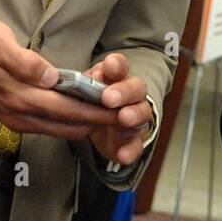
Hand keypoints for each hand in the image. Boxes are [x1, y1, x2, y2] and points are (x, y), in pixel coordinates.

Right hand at [0, 16, 133, 143]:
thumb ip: (24, 62)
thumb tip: (49, 76)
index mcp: (19, 97)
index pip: (68, 111)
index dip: (97, 113)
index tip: (122, 112)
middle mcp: (19, 114)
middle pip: (69, 125)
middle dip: (99, 122)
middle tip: (128, 117)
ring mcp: (16, 118)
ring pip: (61, 128)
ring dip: (86, 124)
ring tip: (113, 115)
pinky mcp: (14, 116)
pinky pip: (49, 125)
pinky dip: (70, 121)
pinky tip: (84, 111)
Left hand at [82, 52, 152, 166]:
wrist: (103, 126)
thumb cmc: (94, 102)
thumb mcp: (85, 90)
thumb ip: (83, 84)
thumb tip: (80, 78)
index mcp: (116, 78)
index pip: (120, 66)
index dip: (116, 65)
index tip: (109, 66)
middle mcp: (131, 94)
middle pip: (135, 88)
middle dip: (123, 91)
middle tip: (109, 98)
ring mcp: (136, 116)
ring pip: (142, 112)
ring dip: (134, 114)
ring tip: (124, 118)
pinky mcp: (134, 138)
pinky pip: (136, 144)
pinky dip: (131, 150)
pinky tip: (123, 155)